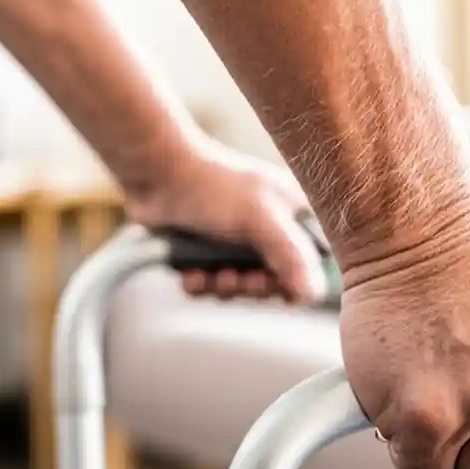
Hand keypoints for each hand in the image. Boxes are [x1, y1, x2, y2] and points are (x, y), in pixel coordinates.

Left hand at [126, 138, 325, 302]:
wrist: (156, 173)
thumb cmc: (212, 187)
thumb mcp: (259, 220)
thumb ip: (291, 256)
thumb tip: (313, 295)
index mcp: (293, 213)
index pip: (312, 262)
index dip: (294, 281)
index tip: (275, 287)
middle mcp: (269, 227)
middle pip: (274, 281)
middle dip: (250, 287)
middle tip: (233, 278)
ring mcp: (237, 239)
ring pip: (241, 286)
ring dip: (223, 288)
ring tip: (208, 275)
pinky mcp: (207, 249)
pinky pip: (212, 283)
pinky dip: (201, 283)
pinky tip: (190, 273)